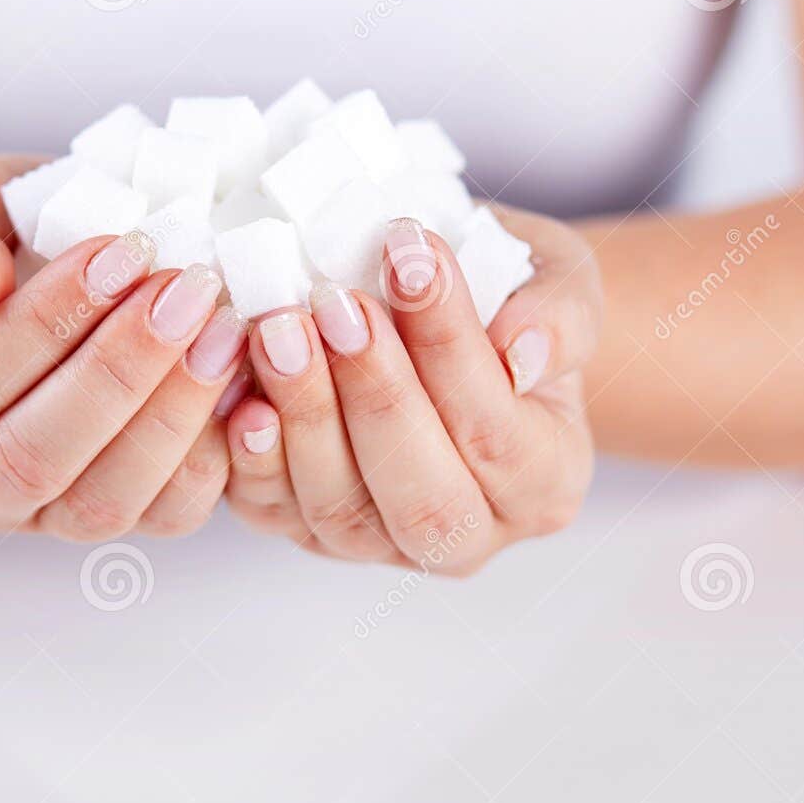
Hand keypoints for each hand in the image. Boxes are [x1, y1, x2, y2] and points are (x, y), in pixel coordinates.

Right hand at [0, 155, 250, 538]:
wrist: (46, 274)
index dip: (44, 324)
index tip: (122, 251)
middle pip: (32, 459)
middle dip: (119, 373)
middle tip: (188, 291)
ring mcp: (43, 518)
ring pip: (104, 501)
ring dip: (174, 413)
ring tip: (223, 326)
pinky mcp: (123, 521)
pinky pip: (170, 514)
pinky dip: (216, 451)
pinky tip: (241, 376)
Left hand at [223, 214, 598, 574]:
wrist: (454, 320)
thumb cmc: (510, 299)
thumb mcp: (561, 283)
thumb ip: (559, 315)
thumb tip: (522, 353)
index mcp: (547, 483)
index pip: (496, 432)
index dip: (449, 348)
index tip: (409, 257)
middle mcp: (472, 534)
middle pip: (423, 498)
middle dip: (375, 396)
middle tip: (335, 305)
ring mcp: (384, 544)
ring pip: (341, 512)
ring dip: (305, 417)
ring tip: (281, 328)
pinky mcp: (308, 532)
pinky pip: (274, 512)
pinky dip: (252, 457)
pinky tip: (242, 394)